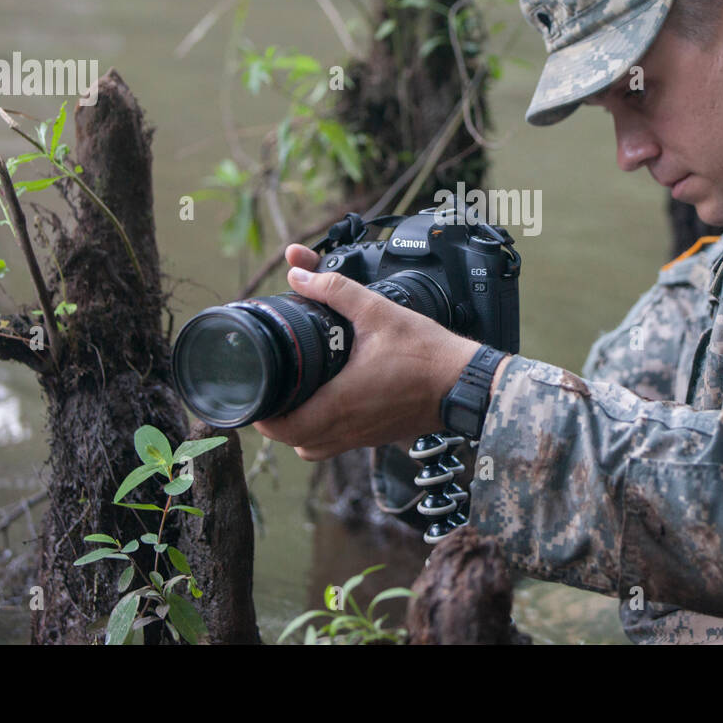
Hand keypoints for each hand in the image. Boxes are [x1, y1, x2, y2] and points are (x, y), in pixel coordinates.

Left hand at [251, 246, 480, 459]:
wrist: (466, 383)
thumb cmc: (426, 352)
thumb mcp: (377, 312)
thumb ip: (335, 290)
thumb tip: (298, 273)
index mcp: (340, 402)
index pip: (282, 429)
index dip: (262, 415)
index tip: (257, 393)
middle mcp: (348, 428)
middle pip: (295, 443)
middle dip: (277, 422)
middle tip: (272, 394)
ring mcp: (365, 438)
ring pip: (317, 449)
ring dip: (302, 431)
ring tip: (298, 401)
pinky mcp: (379, 438)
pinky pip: (340, 445)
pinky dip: (327, 432)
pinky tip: (333, 402)